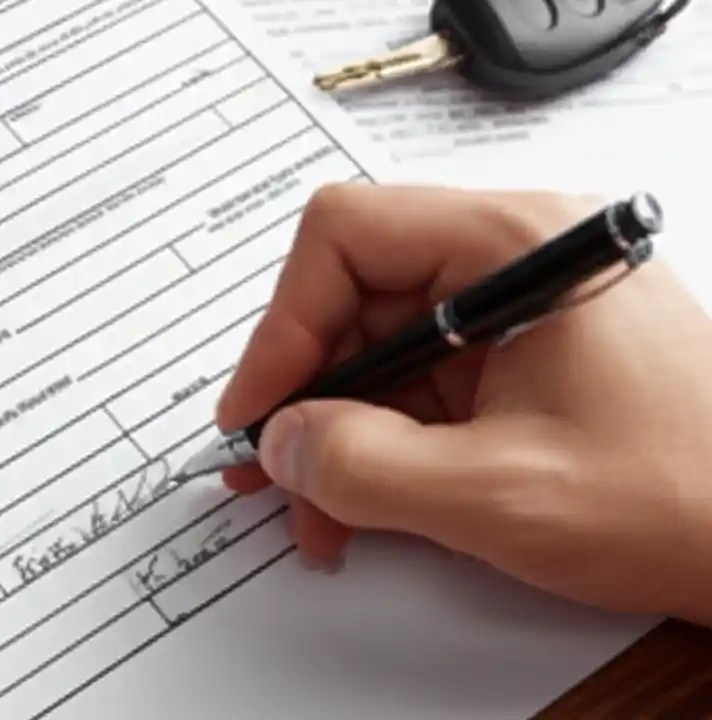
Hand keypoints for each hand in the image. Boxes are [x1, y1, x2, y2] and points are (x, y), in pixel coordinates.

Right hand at [218, 184, 711, 625]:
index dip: (282, 325)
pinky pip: (421, 384)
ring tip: (314, 506)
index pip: (347, 236)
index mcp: (517, 245)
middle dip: (304, 391)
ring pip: (380, 347)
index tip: (258, 407)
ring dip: (336, 429)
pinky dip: (381, 441)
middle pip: (355, 295)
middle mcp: (514, 258)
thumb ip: (365, 466)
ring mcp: (517, 309)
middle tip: (268, 465)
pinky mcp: (521, 357)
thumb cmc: (688, 498)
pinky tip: (360, 501)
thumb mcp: (501, 493)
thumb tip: (282, 442)